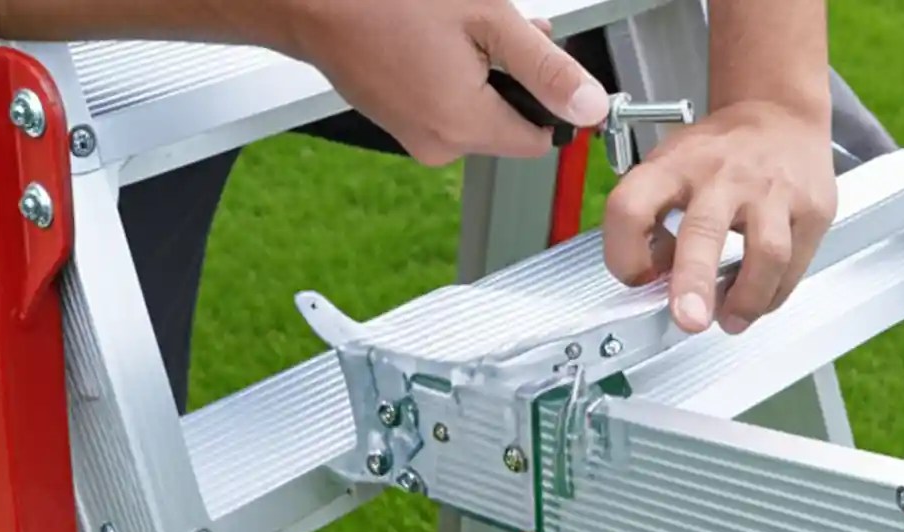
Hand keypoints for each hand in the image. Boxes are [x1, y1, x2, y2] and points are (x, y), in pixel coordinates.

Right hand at [277, 1, 608, 164]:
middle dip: (514, 83)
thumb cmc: (390, 0)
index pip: (540, 141)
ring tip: (459, 34)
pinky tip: (436, 45)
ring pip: (478, 118)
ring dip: (483, 79)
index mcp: (464, 125)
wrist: (313, 1)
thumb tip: (590, 107)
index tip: (537, 60)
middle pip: (509, 129)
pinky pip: (447, 112)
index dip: (548, 99)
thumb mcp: (487, 21)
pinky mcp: (399, 126)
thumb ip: (546, 69)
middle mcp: (439, 145)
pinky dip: (453, 82)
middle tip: (496, 32)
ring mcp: (415, 139)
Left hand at [602, 101, 837, 334]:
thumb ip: (653, 223)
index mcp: (675, 166)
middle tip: (689, 319)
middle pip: (704, 230)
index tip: (636, 277)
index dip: (625, 252)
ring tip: (730, 319)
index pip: (631, 207)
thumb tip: (653, 282)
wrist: (780, 115)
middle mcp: (723, 176)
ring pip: (766, 254)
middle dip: (694, 281)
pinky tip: (757, 297)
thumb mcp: (669, 170)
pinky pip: (794, 266)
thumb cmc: (717, 153)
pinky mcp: (812, 209)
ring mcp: (772, 192)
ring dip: (746, 299)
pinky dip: (772, 294)